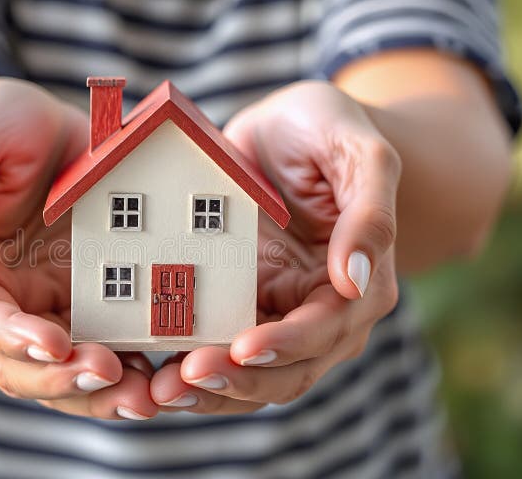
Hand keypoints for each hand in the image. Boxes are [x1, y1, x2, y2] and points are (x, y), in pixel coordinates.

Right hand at [0, 78, 157, 418]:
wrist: (40, 132)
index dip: (12, 337)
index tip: (54, 344)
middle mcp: (0, 309)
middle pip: (21, 367)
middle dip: (64, 381)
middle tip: (111, 377)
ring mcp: (46, 315)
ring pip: (65, 375)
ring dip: (101, 395)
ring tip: (146, 397)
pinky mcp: (89, 311)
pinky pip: (106, 353)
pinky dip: (129, 373)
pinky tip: (161, 377)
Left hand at [150, 81, 400, 412]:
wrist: (286, 130)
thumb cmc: (328, 132)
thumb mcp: (357, 152)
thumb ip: (369, 213)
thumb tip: (355, 280)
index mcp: (358, 284)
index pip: (328, 330)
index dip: (289, 344)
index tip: (242, 346)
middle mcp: (319, 312)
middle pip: (287, 369)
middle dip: (238, 381)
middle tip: (183, 380)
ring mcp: (275, 314)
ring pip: (250, 374)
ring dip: (209, 389)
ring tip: (160, 392)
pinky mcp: (236, 308)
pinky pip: (217, 350)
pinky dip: (189, 367)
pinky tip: (152, 373)